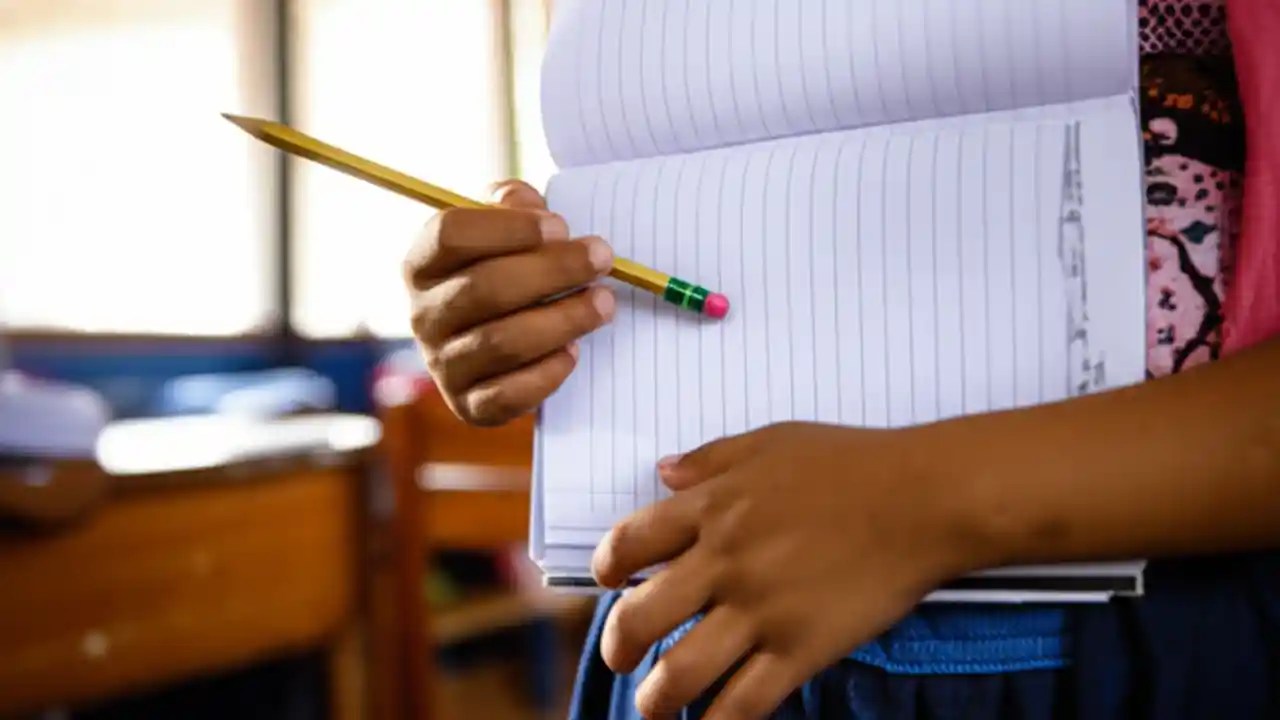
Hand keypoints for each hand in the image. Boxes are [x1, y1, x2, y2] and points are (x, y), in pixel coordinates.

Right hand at [402, 180, 615, 425]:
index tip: (560, 225)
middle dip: (554, 270)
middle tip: (601, 258)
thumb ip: (516, 207)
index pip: (450, 235)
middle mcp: (423, 315)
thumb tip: (530, 205)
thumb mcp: (506, 231)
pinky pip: (509, 394)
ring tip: (603, 303)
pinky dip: (548, 372)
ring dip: (564, 319)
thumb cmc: (507, 272)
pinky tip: (574, 351)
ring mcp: (442, 365)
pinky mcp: (470, 406)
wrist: (502, 342)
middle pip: (485, 287)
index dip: (508, 227)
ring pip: (503, 341)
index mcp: (423, 263)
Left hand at [592, 422, 992, 718]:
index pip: (628, 543)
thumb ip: (711, 458)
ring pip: (679, 674)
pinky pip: (742, 704)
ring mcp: (759, 611)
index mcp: (711, 508)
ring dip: (654, 701)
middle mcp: (723, 562)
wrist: (924, 498)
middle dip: (617, 647)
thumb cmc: (853, 462)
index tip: (608, 582)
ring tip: (654, 708)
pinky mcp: (800, 651)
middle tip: (621, 658)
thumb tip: (662, 470)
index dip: (606, 568)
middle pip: (638, 618)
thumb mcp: (770, 441)